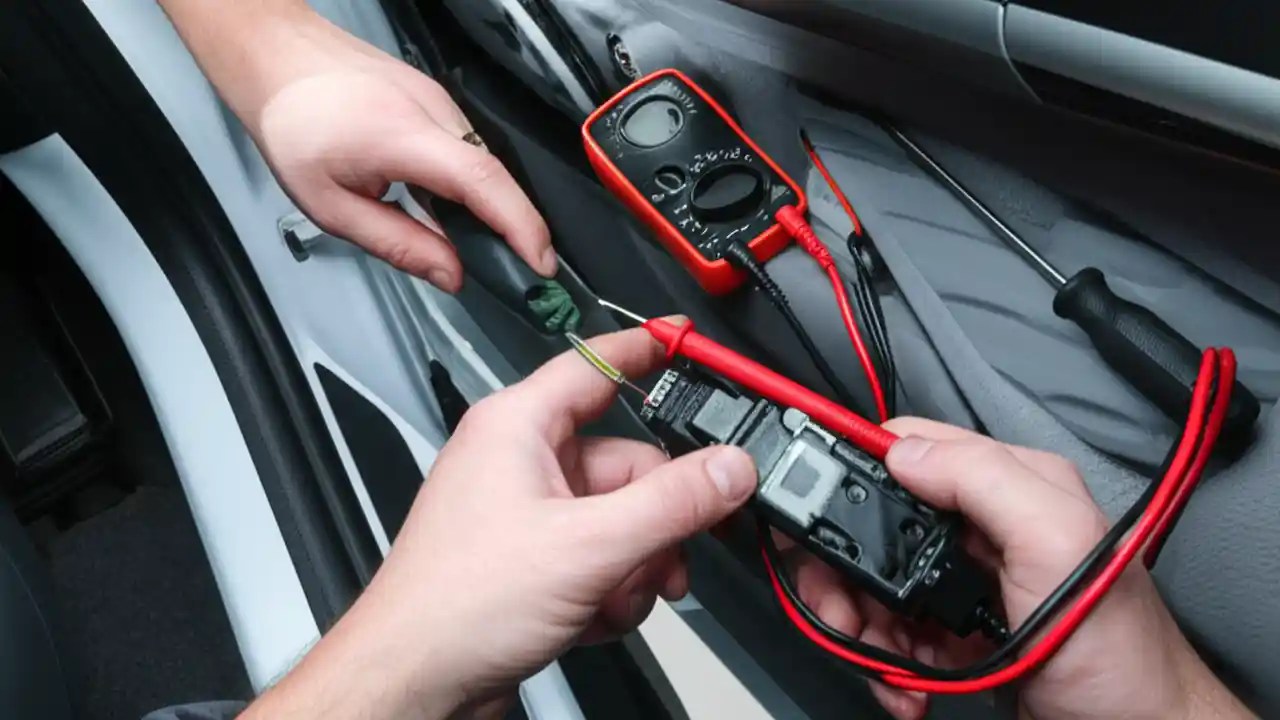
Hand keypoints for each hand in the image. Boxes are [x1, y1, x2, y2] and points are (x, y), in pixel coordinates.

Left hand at [165, 2, 553, 289]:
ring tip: (487, 248)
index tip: (540, 263)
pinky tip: (455, 210)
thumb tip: (450, 274)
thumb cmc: (294, 123)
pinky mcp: (438, 104)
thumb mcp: (331, 205)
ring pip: (485, 164)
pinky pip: (470, 152)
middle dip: (517, 228)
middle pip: (495, 175)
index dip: (520, 225)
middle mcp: (433, 112)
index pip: (482, 181)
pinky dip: (474, 187)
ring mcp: (440, 104)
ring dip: (493, 208)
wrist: (279, 59)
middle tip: (524, 274)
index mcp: (402, 136)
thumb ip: (397, 244)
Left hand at [243, 328, 757, 719]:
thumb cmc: (455, 604)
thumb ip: (671, 503)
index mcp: (517, 427)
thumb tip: (729, 468)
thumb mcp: (588, 546)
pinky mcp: (532, 562)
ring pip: (619, 519)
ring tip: (619, 598)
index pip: (595, 365)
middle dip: (656, 518)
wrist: (413, 682)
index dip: (646, 351)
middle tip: (676, 551)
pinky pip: (599, 558)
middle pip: (625, 463)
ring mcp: (526, 515)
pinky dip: (609, 590)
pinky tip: (594, 617)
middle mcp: (519, 462)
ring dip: (635, 565)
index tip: (686, 341)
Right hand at [789, 418, 1252, 719]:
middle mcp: (985, 523)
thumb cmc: (1115, 650)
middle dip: (846, 571)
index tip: (816, 513)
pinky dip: (887, 662)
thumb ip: (984, 482)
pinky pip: (895, 632)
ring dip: (863, 627)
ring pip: (877, 583)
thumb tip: (903, 450)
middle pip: (877, 521)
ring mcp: (969, 579)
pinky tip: (906, 685)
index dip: (855, 471)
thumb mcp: (1055, 543)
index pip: (910, 446)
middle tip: (841, 612)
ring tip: (882, 663)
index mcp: (1011, 481)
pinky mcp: (958, 629)